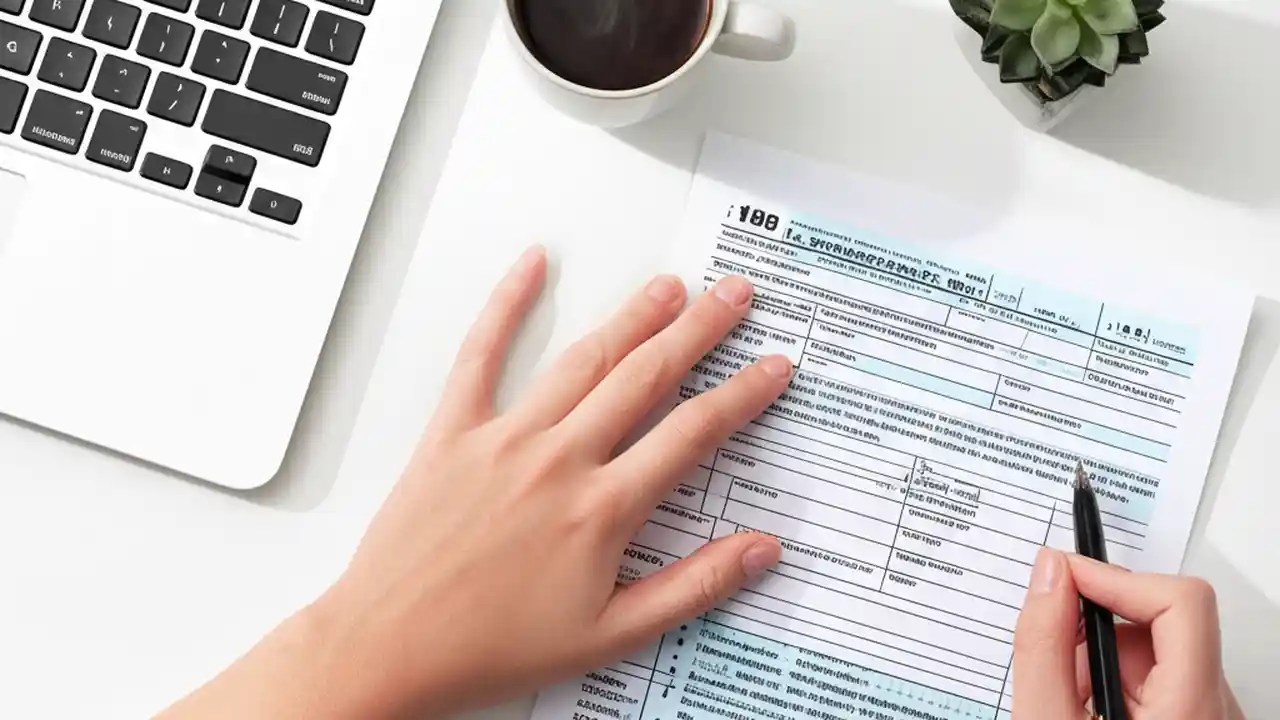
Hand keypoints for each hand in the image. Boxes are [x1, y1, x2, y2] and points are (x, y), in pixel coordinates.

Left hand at [160, 247, 790, 719]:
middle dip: (699, 331)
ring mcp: (504, 439)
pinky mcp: (452, 432)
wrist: (393, 647)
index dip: (742, 395)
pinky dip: (506, 306)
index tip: (772, 368)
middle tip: (733, 297)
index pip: (693, 433)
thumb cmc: (493, 648)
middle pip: (646, 377)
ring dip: (632, 317)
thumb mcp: (611, 636)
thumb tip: (759, 552)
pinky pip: (480, 355)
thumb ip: (693, 587)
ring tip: (667, 288)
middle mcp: (559, 461)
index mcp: (602, 510)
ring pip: (583, 360)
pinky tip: (530, 268)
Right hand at [1013, 549, 1244, 718]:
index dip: (1118, 579)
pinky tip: (1090, 711)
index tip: (1066, 577)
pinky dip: (1118, 681)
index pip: (1182, 602)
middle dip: (1097, 629)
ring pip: (1160, 651)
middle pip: (1163, 626)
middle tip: (1055, 659)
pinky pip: (1164, 677)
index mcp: (1192, 709)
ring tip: (1070, 701)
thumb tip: (1050, 570)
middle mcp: (1217, 710)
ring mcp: (1211, 717)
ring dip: (1104, 659)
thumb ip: (1044, 646)